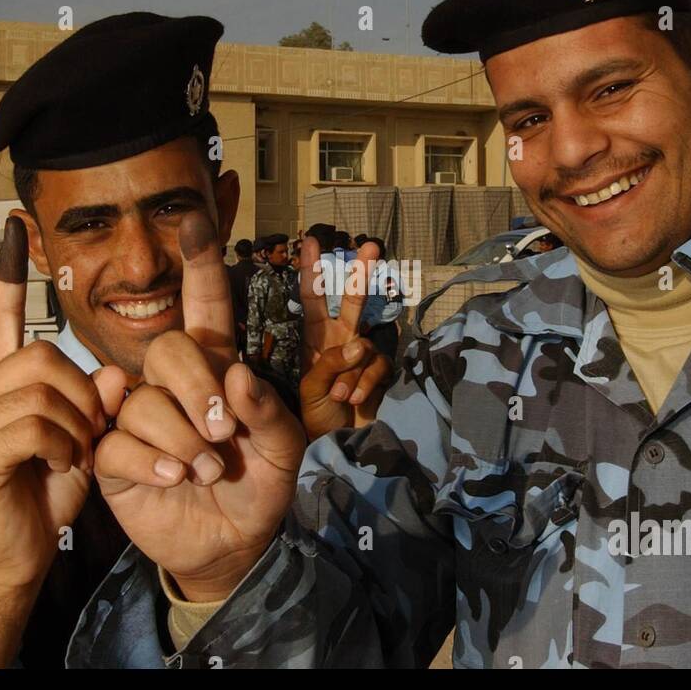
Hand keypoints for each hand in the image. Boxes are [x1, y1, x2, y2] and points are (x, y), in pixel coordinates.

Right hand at [0, 216, 126, 592]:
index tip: (11, 230)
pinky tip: (61, 468)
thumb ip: (98, 401)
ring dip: (77, 427)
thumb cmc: (48, 493)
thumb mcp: (86, 439)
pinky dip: (64, 448)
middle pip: (43, 354)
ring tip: (73, 456)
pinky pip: (36, 425)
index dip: (7, 277)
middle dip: (83, 395)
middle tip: (87, 435)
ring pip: (44, 390)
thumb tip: (115, 374)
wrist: (20, 553)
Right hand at [94, 211, 306, 601]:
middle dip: (196, 387)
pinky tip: (174, 481)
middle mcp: (173, 387)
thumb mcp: (285, 449)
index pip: (204, 309)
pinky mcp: (114, 458)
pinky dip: (149, 461)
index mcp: (216, 371)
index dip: (201, 267)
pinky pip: (116, 441)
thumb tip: (235, 377)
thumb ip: (268, 411)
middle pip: (167, 349)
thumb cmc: (261, 488)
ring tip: (208, 472)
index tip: (196, 221)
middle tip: (222, 432)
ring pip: (141, 400)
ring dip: (181, 439)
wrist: (234, 547)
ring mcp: (139, 419)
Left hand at [298, 237, 393, 440]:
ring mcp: (363, 359)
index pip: (312, 299)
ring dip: (350, 371)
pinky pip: (377, 366)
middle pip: (353, 303)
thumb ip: (329, 363)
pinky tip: (354, 400)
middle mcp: (341, 343)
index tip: (309, 240)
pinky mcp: (381, 375)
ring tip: (339, 395)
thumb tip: (359, 344)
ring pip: (365, 342)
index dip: (310, 271)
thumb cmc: (314, 419)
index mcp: (315, 341)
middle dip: (360, 275)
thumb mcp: (309, 389)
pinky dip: (364, 383)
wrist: (337, 449)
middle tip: (371, 246)